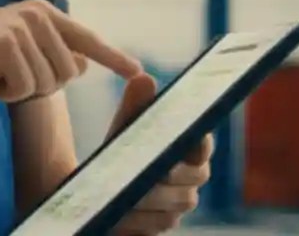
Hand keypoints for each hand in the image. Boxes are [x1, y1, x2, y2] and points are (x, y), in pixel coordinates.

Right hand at [0, 0, 142, 101]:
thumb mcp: (19, 52)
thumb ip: (51, 54)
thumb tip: (82, 65)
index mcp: (43, 12)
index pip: (86, 38)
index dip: (113, 57)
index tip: (137, 70)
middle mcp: (36, 13)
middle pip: (69, 72)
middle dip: (44, 87)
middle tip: (12, 78)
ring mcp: (21, 26)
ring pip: (49, 82)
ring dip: (23, 91)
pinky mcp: (5, 43)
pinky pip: (26, 87)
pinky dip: (8, 94)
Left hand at [106, 73, 213, 234]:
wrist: (95, 191)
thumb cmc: (118, 154)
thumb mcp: (122, 129)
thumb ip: (134, 107)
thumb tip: (144, 78)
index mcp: (189, 150)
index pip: (203, 144)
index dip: (198, 144)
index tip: (184, 140)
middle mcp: (190, 180)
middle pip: (194, 178)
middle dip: (168, 173)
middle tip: (147, 170)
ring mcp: (177, 207)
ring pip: (175, 205)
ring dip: (149, 199)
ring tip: (123, 193)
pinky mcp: (159, 229)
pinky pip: (157, 228)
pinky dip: (138, 221)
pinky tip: (119, 215)